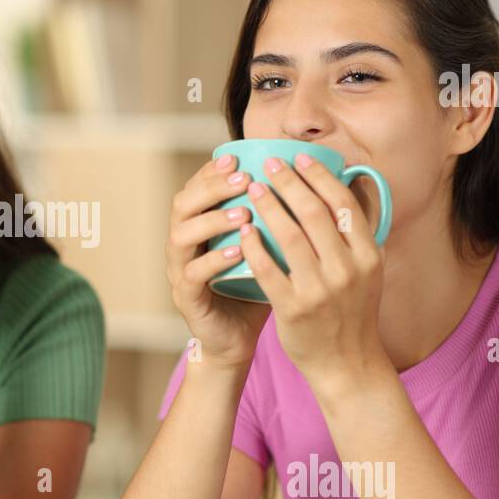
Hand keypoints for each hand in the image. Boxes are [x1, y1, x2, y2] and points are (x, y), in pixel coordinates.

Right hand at [166, 153, 271, 369]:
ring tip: (244, 214)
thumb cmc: (258, 290)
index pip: (198, 186)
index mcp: (201, 226)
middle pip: (182, 203)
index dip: (214, 170)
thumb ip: (282, 220)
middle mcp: (184, 243)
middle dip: (212, 187)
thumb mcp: (271, 249)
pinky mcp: (186, 297)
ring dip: (213, 220)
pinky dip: (214, 260)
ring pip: (182, 235)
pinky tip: (238, 252)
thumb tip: (319, 186)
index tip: (240, 157)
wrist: (237, 341)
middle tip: (243, 178)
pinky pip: (193, 274)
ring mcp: (180, 270)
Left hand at [238, 153, 389, 391]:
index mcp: (368, 256)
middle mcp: (348, 270)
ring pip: (289, 236)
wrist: (347, 364)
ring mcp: (320, 290)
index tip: (299, 157)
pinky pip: (268, 269)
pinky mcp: (294, 308)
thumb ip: (355, 236)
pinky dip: (254, 245)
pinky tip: (243, 228)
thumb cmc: (351, 313)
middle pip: (314, 213)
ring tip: (251, 188)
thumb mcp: (366, 272)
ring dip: (267, 206)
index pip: (343, 203)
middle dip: (288, 182)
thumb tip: (344, 188)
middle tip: (268, 164)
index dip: (319, 176)